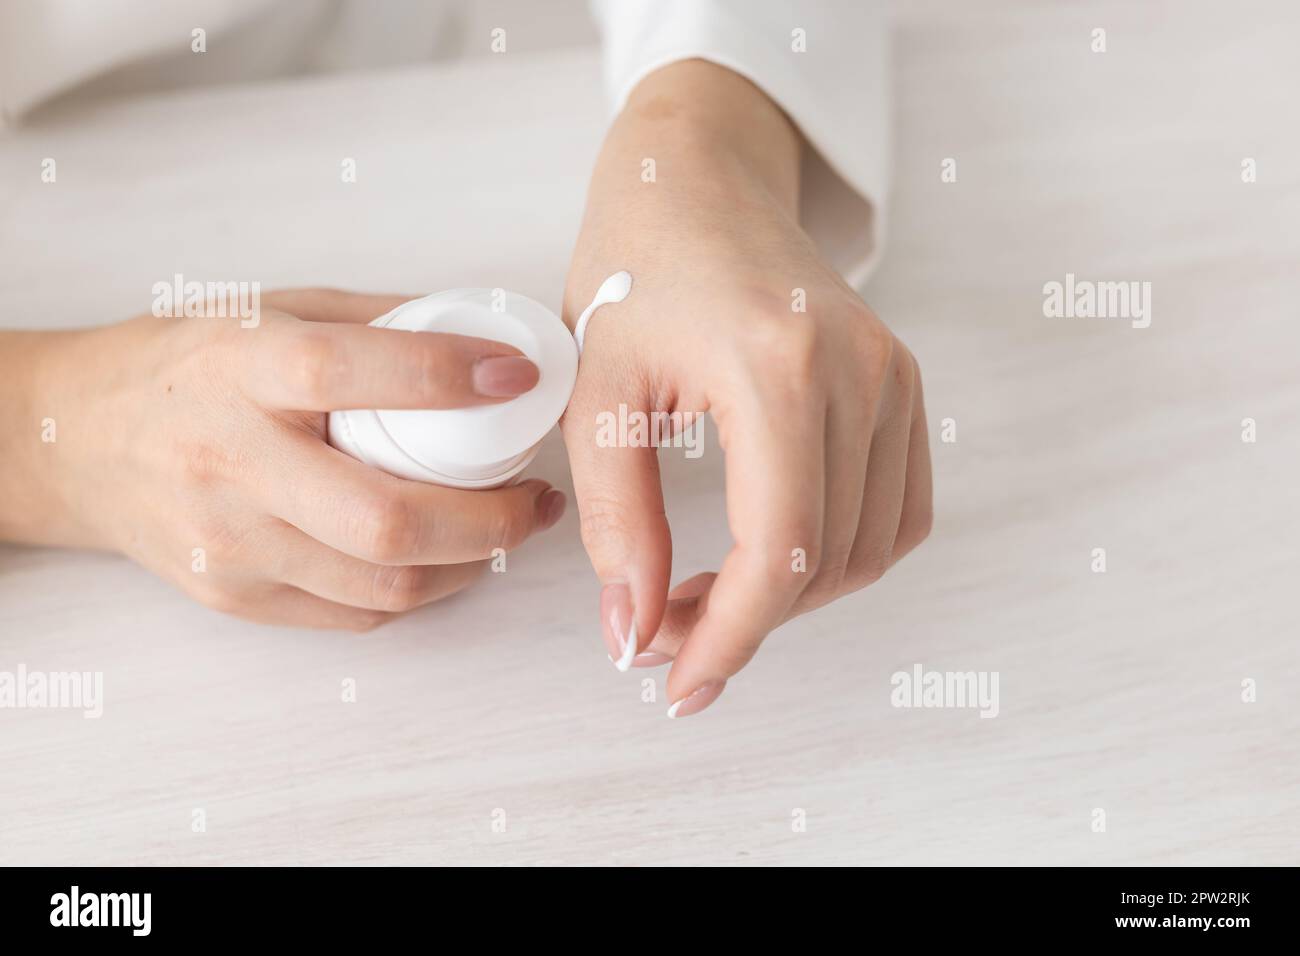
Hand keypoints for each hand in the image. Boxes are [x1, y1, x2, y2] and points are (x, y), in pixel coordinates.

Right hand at [0, 289, 565, 627]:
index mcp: (239, 369)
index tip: (519, 376)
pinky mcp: (236, 597)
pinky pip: (356, 613)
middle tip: (538, 496)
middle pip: (386, 517)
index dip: (447, 377)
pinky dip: (420, 588)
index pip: (348, 373)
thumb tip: (485, 335)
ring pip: (384, 582)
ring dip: (473, 563)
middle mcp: (230, 461)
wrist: (75, 442)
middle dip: (492, 518)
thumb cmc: (184, 365)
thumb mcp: (268, 310)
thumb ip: (374, 321)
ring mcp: (231, 543)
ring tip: (510, 527)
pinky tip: (446, 557)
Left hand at [562, 61, 931, 715]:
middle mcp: (860, 373)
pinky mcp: (904, 387)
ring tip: (700, 592)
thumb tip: (633, 633)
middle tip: (658, 627)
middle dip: (742, 622)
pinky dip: (836, 558)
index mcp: (778, 365)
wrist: (697, 182)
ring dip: (787, 598)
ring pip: (867, 552)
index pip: (777, 550)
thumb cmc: (637, 269)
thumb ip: (615, 520)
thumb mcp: (598, 392)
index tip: (677, 684)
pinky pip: (897, 514)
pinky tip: (764, 553)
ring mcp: (895, 379)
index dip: (729, 638)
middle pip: (825, 563)